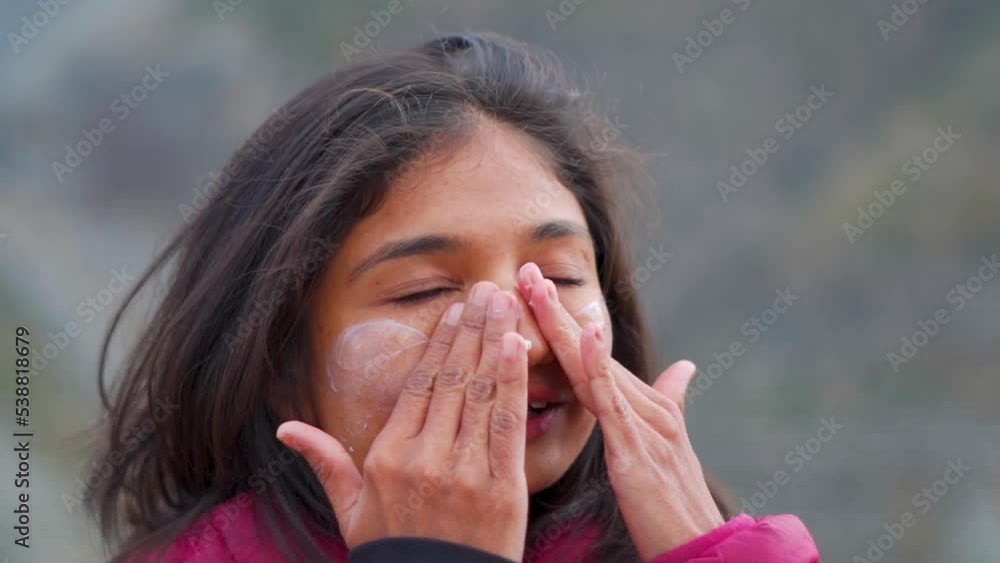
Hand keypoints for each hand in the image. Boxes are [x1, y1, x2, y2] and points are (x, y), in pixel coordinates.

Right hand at [277, 282, 528, 559]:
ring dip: (496, 341)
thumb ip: (325, 462)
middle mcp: (424, 456)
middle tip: (487, 289)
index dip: (440, 343)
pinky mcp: (502, 488)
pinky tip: (521, 347)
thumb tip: (285, 428)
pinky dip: (514, 383)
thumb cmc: (394, 552)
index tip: (455, 310)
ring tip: (507, 303)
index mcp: (388, 455)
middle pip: (451, 379)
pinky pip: (507, 425)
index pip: (419, 385)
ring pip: (480, 392)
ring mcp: (464, 471)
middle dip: (472, 329)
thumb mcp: (350, 509)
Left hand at [517, 263, 723, 560]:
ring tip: (538, 286)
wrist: (702, 548)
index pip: (591, 355)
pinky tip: (586, 335)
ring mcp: (644, 425)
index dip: (561, 321)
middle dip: (554, 310)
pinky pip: (613, 403)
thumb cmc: (676, 505)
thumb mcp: (666, 449)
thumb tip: (686, 367)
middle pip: (588, 350)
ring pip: (595, 366)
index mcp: (641, 407)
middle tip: (523, 270)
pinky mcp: (639, 450)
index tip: (531, 288)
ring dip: (565, 324)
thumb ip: (670, 403)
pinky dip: (599, 366)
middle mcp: (644, 406)